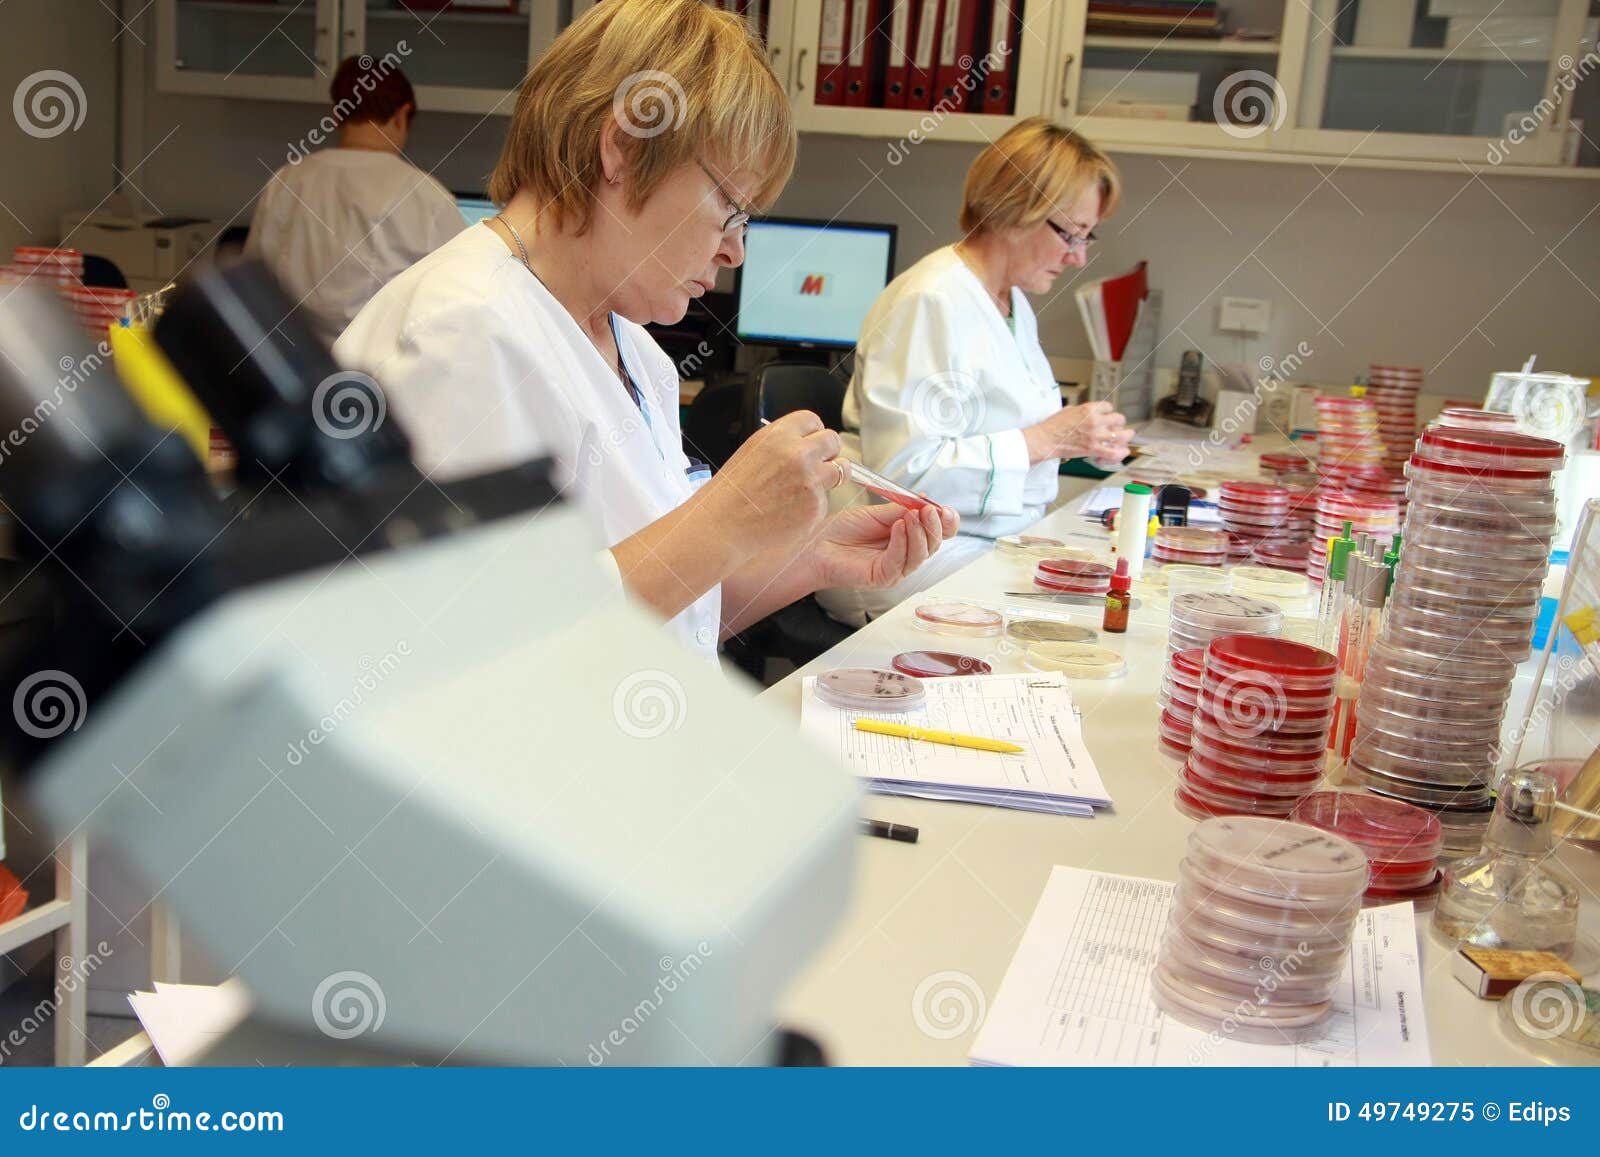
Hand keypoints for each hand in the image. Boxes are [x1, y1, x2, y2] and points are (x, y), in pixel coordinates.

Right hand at [696, 411, 843, 559]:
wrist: (723, 525)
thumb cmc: (731, 493)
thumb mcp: (753, 452)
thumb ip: (782, 444)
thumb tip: (807, 444)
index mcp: (778, 435)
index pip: (812, 420)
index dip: (814, 433)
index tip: (812, 442)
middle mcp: (798, 454)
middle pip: (833, 441)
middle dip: (829, 452)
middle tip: (819, 464)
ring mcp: (810, 481)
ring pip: (840, 470)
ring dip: (830, 476)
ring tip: (807, 489)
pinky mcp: (816, 506)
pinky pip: (826, 500)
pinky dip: (814, 505)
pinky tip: (791, 511)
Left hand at [806, 502, 959, 589]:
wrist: (816, 545)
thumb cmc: (842, 531)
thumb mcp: (876, 514)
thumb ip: (901, 510)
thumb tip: (924, 501)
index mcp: (908, 538)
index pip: (937, 534)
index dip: (946, 523)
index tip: (945, 509)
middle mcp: (905, 555)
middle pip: (933, 545)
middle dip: (935, 526)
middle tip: (930, 510)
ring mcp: (896, 569)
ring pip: (920, 555)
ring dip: (919, 532)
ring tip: (912, 515)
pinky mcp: (883, 577)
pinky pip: (900, 561)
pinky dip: (902, 542)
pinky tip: (899, 527)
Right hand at [1022, 401, 1131, 464]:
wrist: (1045, 440)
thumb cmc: (1052, 427)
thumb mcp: (1068, 410)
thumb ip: (1082, 411)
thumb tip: (1088, 414)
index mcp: (1088, 409)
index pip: (1108, 406)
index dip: (1109, 411)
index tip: (1108, 415)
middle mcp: (1095, 421)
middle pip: (1119, 419)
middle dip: (1119, 423)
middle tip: (1117, 426)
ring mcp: (1095, 436)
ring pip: (1121, 435)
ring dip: (1126, 436)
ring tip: (1128, 436)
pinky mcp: (1093, 449)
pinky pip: (1114, 452)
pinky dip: (1120, 453)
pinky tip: (1122, 451)